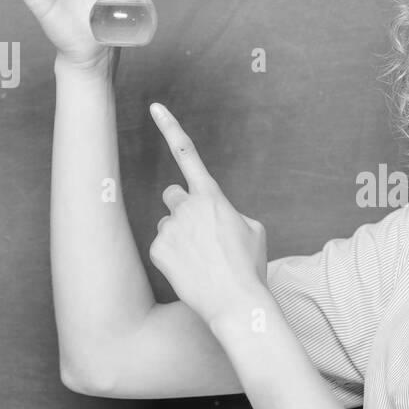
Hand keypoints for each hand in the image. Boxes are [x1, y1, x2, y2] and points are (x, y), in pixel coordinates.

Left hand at [147, 102, 267, 325]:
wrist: (236, 301)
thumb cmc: (249, 267)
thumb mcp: (254, 231)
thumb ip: (229, 212)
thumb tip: (214, 215)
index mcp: (212, 196)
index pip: (187, 153)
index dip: (170, 127)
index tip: (155, 106)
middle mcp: (187, 206)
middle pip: (172, 195)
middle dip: (181, 209)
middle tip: (199, 234)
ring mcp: (170, 228)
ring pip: (167, 224)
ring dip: (178, 236)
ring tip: (200, 260)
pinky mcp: (157, 249)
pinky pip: (161, 246)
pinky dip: (172, 257)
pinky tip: (189, 270)